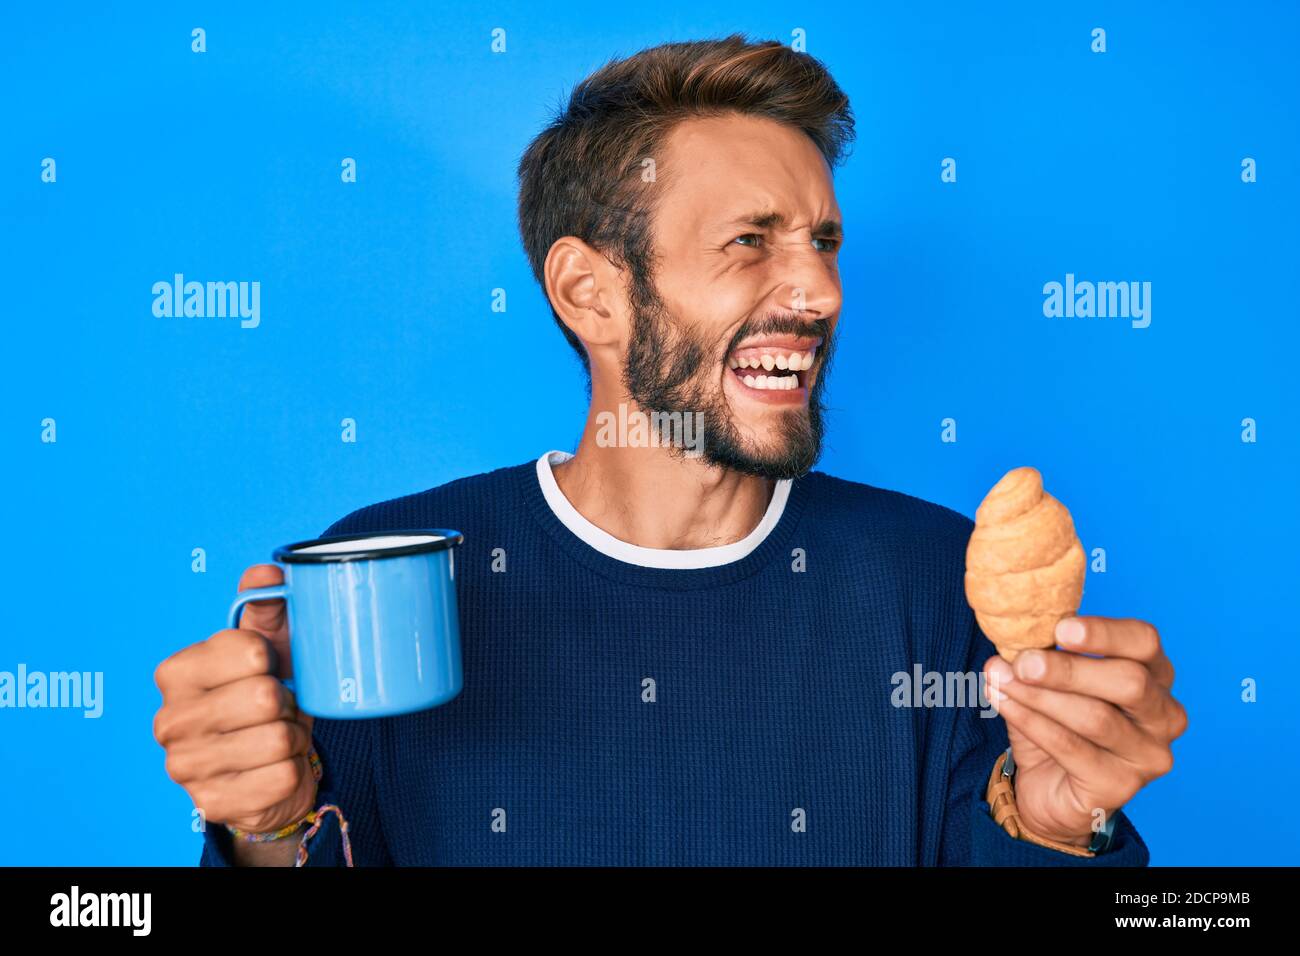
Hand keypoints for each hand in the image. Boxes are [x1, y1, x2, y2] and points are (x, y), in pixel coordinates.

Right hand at [153, 564, 318, 835]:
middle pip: (265, 697)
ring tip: (277, 736)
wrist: (264, 766)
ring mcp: (185, 767)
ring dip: (292, 737)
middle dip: (286, 703)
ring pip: (278, 738)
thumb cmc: (262, 696)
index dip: (273, 659)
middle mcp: (169, 720)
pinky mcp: (211, 804)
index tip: (264, 669)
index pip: (250, 650)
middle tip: (276, 708)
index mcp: (176, 672)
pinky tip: (275, 767)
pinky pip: (284, 778)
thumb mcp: (267, 648)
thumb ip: (267, 606)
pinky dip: (293, 771)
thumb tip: (268, 573)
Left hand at [982, 615, 1186, 846]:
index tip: (1060, 629)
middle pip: (1129, 681)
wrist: (1049, 789)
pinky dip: (1031, 722)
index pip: (1144, 641)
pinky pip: (1071, 747)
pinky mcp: (1120, 786)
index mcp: (1155, 675)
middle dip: (1070, 670)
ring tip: (1002, 680)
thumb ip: (1040, 661)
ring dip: (1041, 696)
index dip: (1104, 633)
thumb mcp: (1051, 683)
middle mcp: (1164, 715)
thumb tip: (1008, 649)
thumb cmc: (1057, 724)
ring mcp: (1148, 755)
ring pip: (1096, 717)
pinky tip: (1004, 703)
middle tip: (1024, 662)